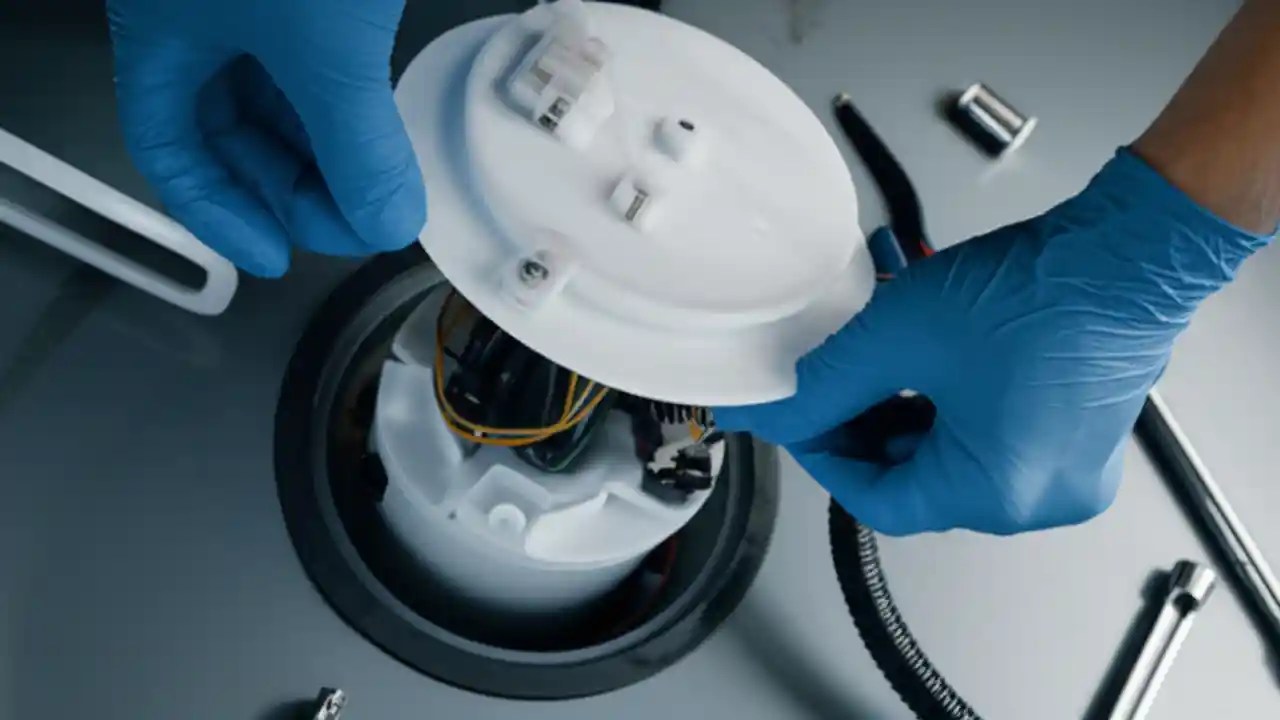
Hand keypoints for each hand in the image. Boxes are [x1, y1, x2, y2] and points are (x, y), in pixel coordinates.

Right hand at [107, 0, 425, 276]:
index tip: (274, 258)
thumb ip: (355, 144)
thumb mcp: (326, 47)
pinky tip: (387, 143)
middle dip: (292, 192)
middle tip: (358, 228)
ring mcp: (256, 1)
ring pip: (283, 102)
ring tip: (384, 198)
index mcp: (161, 29)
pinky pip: (323, 67)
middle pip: (231, 135)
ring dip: (331, 157)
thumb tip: (387, 226)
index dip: (217, 214)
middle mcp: (199, 17)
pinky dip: (354, 111)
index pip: (168, 149)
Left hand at [715, 151, 1268, 535]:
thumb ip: (824, 384)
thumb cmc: (1040, 291)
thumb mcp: (899, 337)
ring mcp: (1067, 470)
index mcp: (998, 493)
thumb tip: (773, 412)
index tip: (799, 421)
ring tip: (869, 352)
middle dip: (861, 424)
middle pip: (917, 479)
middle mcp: (1039, 500)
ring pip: (951, 451)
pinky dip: (945, 397)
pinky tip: (917, 348)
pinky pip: (992, 433)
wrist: (1135, 246)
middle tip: (828, 381)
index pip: (880, 503)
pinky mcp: (1079, 437)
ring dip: (900, 403)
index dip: (826, 459)